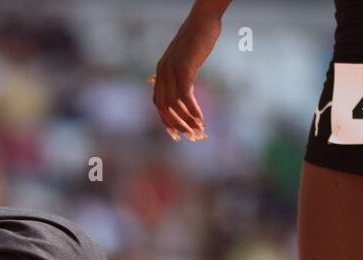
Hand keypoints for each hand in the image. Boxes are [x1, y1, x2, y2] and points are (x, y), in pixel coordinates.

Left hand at [150, 5, 221, 141]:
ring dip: (186, 120)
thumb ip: (181, 74)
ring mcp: (171, 71)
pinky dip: (192, 110)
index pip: (158, 104)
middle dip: (176, 125)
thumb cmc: (197, 38)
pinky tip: (200, 118)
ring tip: (198, 130)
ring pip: (174, 105)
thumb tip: (184, 89)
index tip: (175, 135)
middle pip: (164, 109)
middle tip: (189, 136)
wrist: (203, 20)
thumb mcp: (185, 59)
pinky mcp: (183, 69)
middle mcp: (162, 73)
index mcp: (161, 73)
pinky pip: (185, 97)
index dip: (165, 121)